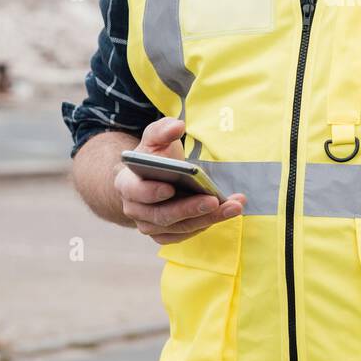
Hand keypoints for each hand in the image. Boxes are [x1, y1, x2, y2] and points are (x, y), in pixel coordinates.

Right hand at [113, 116, 245, 244]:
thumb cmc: (154, 157)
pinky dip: (209, 223)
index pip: (136, 192)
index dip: (151, 192)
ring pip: (180, 227)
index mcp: (127, 185)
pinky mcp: (167, 234)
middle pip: (163, 215)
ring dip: (208, 218)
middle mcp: (135, 210)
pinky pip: (188, 233)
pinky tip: (228, 211)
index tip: (171, 188)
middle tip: (215, 200)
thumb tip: (177, 126)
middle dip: (191, 209)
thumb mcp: (154, 139)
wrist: (152, 178)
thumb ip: (162, 130)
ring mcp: (150, 226)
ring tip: (233, 206)